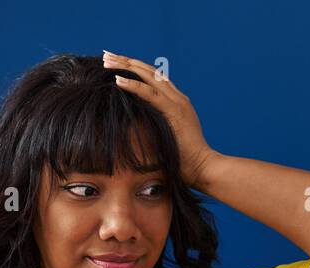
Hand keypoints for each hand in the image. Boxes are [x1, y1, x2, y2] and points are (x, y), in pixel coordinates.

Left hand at [102, 50, 217, 188]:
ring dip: (127, 67)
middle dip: (127, 61)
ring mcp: (178, 103)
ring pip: (149, 77)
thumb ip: (155, 129)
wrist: (203, 169)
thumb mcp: (165, 140)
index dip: (134, 69)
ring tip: (108, 61)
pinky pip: (150, 93)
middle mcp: (178, 98)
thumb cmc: (184, 162)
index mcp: (177, 103)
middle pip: (150, 72)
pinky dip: (134, 85)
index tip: (115, 64)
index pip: (153, 78)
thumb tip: (135, 132)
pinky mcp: (175, 112)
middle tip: (106, 55)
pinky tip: (117, 79)